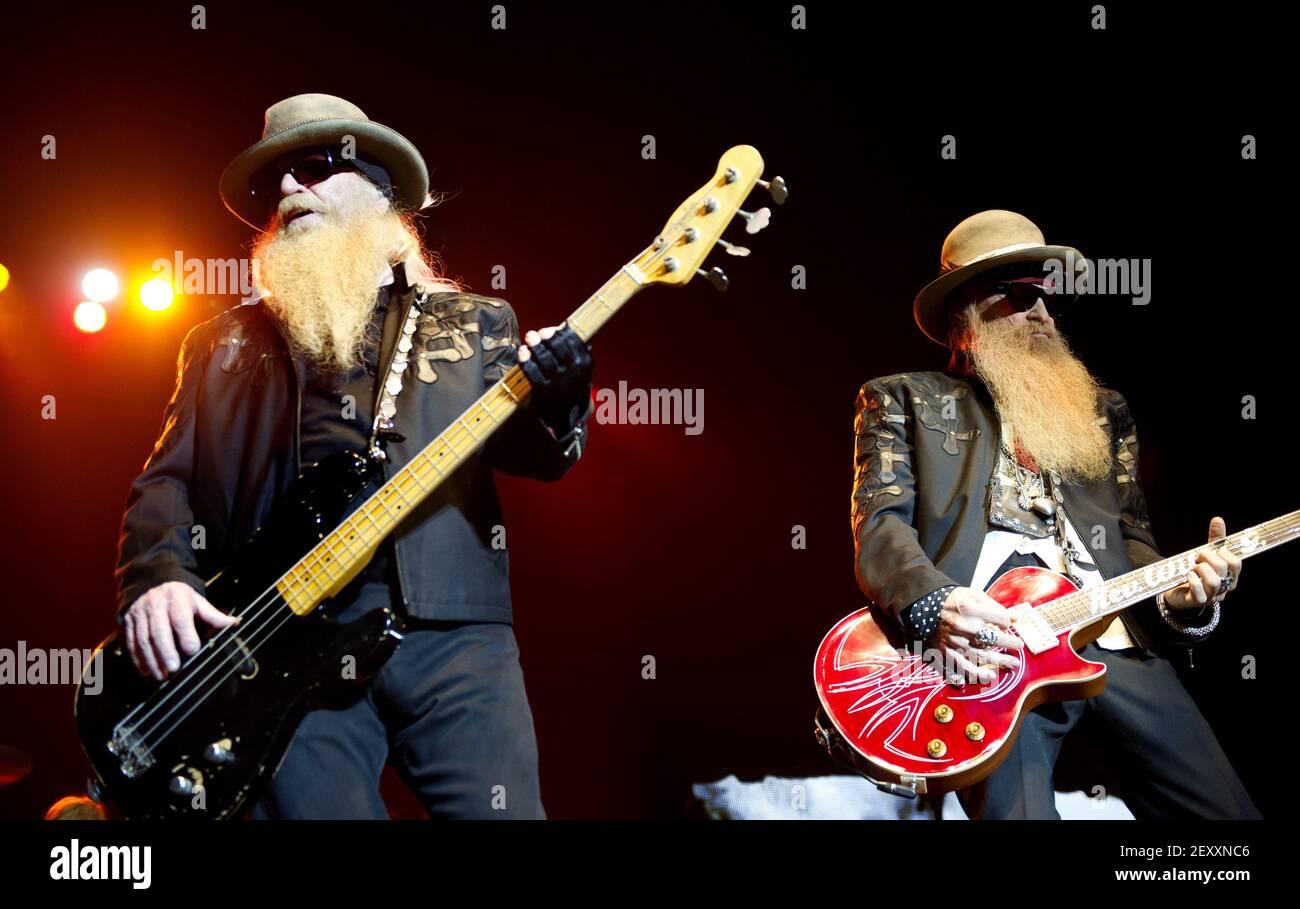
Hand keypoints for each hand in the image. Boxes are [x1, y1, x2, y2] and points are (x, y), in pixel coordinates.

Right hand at [123, 581, 239, 679]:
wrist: (151, 583)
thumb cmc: (180, 597)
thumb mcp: (197, 601)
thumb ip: (213, 615)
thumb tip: (235, 624)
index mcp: (176, 599)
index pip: (180, 618)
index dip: (186, 634)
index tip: (192, 650)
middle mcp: (155, 605)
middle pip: (158, 630)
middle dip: (166, 651)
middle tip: (174, 669)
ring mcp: (139, 614)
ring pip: (143, 639)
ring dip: (151, 659)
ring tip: (161, 676)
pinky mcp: (128, 622)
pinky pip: (131, 641)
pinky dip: (137, 658)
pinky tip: (146, 671)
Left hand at [517, 324, 593, 427]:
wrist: (566, 413)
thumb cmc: (572, 381)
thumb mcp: (581, 365)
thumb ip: (577, 345)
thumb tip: (568, 323)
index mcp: (586, 362)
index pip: (572, 340)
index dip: (559, 332)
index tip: (551, 330)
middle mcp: (575, 372)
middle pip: (557, 346)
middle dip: (545, 337)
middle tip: (535, 333)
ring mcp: (560, 382)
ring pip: (544, 357)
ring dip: (534, 345)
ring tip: (529, 338)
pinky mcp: (544, 391)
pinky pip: (532, 371)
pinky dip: (526, 360)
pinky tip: (523, 352)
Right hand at [930, 587, 1022, 684]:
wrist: (924, 606)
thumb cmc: (952, 600)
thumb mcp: (973, 595)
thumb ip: (994, 606)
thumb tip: (1016, 618)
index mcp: (971, 609)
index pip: (1001, 619)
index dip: (1007, 622)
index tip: (1007, 624)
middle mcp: (964, 626)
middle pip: (995, 638)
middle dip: (1011, 643)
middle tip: (1019, 646)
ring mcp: (955, 641)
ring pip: (983, 656)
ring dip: (1001, 661)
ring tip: (1013, 663)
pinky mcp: (947, 652)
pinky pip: (964, 668)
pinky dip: (978, 674)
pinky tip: (990, 675)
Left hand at [1162, 516, 1239, 610]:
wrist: (1178, 592)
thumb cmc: (1197, 573)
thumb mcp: (1208, 555)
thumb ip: (1215, 540)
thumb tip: (1218, 519)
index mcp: (1230, 576)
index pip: (1236, 563)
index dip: (1222, 553)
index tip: (1211, 551)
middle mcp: (1224, 588)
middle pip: (1223, 568)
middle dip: (1208, 557)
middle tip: (1197, 558)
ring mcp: (1212, 597)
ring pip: (1214, 581)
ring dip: (1201, 569)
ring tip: (1193, 567)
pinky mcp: (1197, 602)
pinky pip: (1199, 592)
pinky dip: (1192, 580)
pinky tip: (1188, 575)